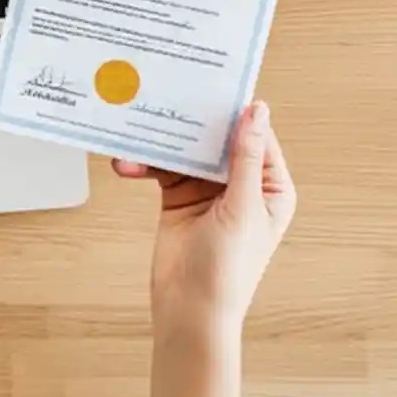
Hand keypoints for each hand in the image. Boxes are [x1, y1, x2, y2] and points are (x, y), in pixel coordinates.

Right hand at [112, 101, 295, 333]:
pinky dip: (145, 165)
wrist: (189, 309)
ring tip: (137, 133)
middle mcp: (241, 185)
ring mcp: (208, 192)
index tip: (213, 87)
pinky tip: (126, 163)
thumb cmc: (228, 268)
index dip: (235, 113)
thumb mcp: (242, 207)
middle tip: (169, 96)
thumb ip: (244, 157)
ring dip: (161, 146)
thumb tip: (257, 110)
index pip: (254, 137)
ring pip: (185, 154)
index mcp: (270, 187)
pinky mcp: (178, 199)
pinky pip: (162, 171)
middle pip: (216, 141)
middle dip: (192, 124)